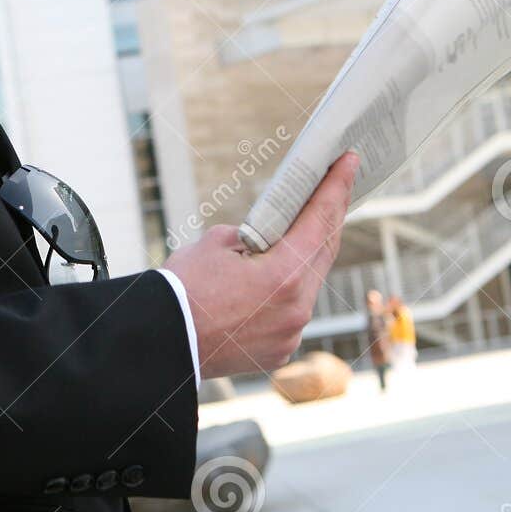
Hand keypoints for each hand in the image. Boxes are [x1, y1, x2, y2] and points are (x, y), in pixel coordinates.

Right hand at [163, 152, 358, 378]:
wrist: (160, 340)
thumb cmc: (182, 289)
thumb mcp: (216, 243)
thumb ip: (253, 235)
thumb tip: (266, 238)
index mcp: (285, 276)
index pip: (320, 220)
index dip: (336, 187)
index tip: (350, 162)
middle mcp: (297, 308)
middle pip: (324, 252)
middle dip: (330, 217)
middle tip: (335, 188)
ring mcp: (290, 333)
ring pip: (310, 284)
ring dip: (309, 255)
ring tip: (309, 228)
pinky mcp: (278, 350)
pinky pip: (293, 310)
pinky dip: (289, 289)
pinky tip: (280, 274)